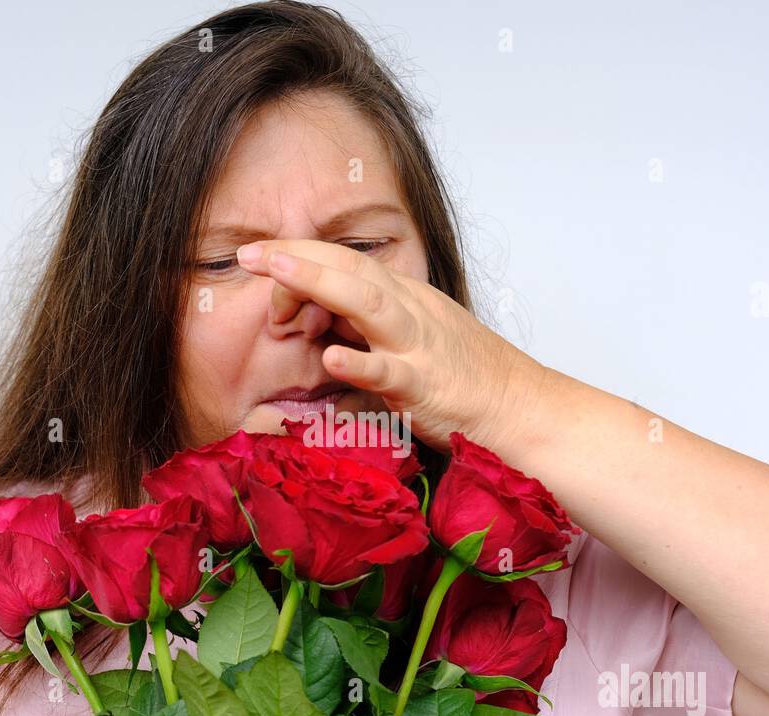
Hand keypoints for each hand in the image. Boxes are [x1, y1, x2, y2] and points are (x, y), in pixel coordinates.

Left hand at [234, 238, 548, 453]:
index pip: (345, 262)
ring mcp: (417, 345)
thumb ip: (365, 325)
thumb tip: (316, 318)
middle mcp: (408, 310)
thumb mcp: (410, 338)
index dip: (300, 255)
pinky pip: (390, 372)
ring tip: (276, 274)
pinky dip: (360, 363)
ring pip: (366, 303)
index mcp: (402, 298)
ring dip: (318, 284)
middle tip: (248, 254)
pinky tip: (331, 358)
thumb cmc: (464, 379)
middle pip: (348, 269)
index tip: (258, 257)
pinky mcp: (426, 386)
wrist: (521, 408)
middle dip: (295, 258)